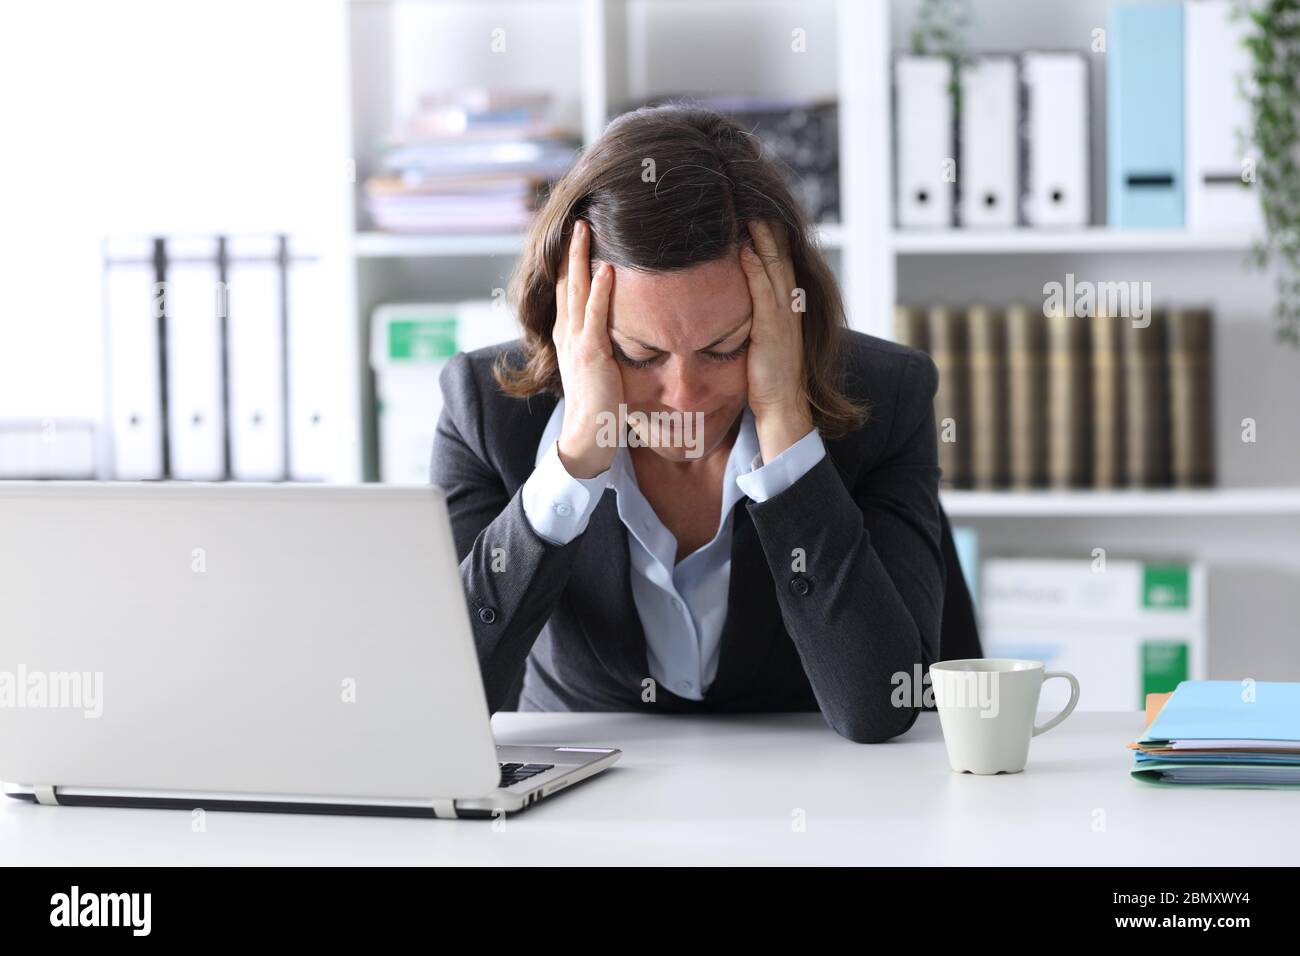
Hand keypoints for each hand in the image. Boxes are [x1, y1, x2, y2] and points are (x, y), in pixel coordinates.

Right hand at [554, 219, 621, 478]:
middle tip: (577, 220)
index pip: (567, 290)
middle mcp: (566, 333)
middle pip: (566, 282)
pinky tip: (607, 268)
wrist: (587, 433)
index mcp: (568, 335)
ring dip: (580, 257)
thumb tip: (619, 330)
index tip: (576, 237)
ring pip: (576, 290)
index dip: (570, 263)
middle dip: (570, 250)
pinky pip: (595, 314)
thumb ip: (603, 344)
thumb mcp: (597, 365)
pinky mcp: (590, 353)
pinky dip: (600, 290)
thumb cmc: (599, 403)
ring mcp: (576, 341)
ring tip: (585, 228)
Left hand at [739, 219, 813, 460]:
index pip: (780, 268)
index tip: (758, 216)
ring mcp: (783, 320)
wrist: (782, 411)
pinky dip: (756, 270)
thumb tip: (735, 309)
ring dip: (763, 241)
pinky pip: (764, 294)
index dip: (771, 241)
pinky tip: (746, 251)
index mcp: (787, 312)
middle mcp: (789, 310)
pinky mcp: (773, 332)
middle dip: (770, 231)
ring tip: (750, 214)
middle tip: (755, 202)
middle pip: (781, 260)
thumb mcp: (760, 345)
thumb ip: (752, 323)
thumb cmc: (767, 382)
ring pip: (775, 271)